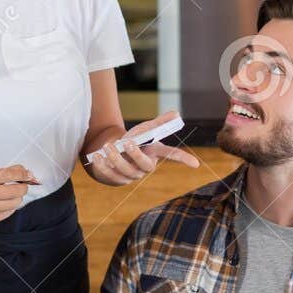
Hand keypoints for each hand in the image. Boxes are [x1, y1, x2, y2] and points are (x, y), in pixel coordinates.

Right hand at [0, 166, 37, 227]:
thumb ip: (3, 173)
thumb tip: (26, 172)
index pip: (7, 175)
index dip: (22, 174)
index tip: (29, 174)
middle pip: (14, 191)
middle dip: (23, 187)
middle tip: (23, 185)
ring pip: (13, 204)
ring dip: (17, 198)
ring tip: (12, 195)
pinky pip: (7, 213)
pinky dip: (10, 207)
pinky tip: (4, 203)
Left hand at [85, 111, 199, 186]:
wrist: (114, 152)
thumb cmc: (133, 140)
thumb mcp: (145, 130)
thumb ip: (159, 123)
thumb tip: (177, 113)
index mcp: (154, 154)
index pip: (172, 156)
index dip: (183, 158)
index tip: (196, 164)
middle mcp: (144, 167)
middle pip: (145, 166)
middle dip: (135, 155)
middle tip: (126, 142)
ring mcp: (131, 176)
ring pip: (125, 171)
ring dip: (115, 159)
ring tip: (106, 146)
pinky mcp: (116, 179)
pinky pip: (110, 176)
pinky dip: (103, 167)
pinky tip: (97, 157)